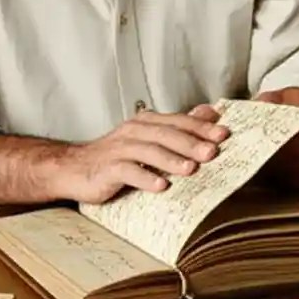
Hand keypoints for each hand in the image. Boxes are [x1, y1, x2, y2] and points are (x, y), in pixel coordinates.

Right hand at [55, 109, 229, 203]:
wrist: (74, 168)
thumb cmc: (116, 156)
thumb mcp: (148, 139)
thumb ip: (178, 126)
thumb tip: (209, 112)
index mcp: (146, 122)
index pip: (178, 121)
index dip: (200, 127)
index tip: (224, 134)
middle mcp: (134, 131)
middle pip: (166, 134)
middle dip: (191, 142)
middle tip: (213, 151)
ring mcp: (120, 149)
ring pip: (149, 151)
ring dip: (171, 159)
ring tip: (191, 169)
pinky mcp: (108, 168)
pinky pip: (128, 172)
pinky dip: (145, 178)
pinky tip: (161, 186)